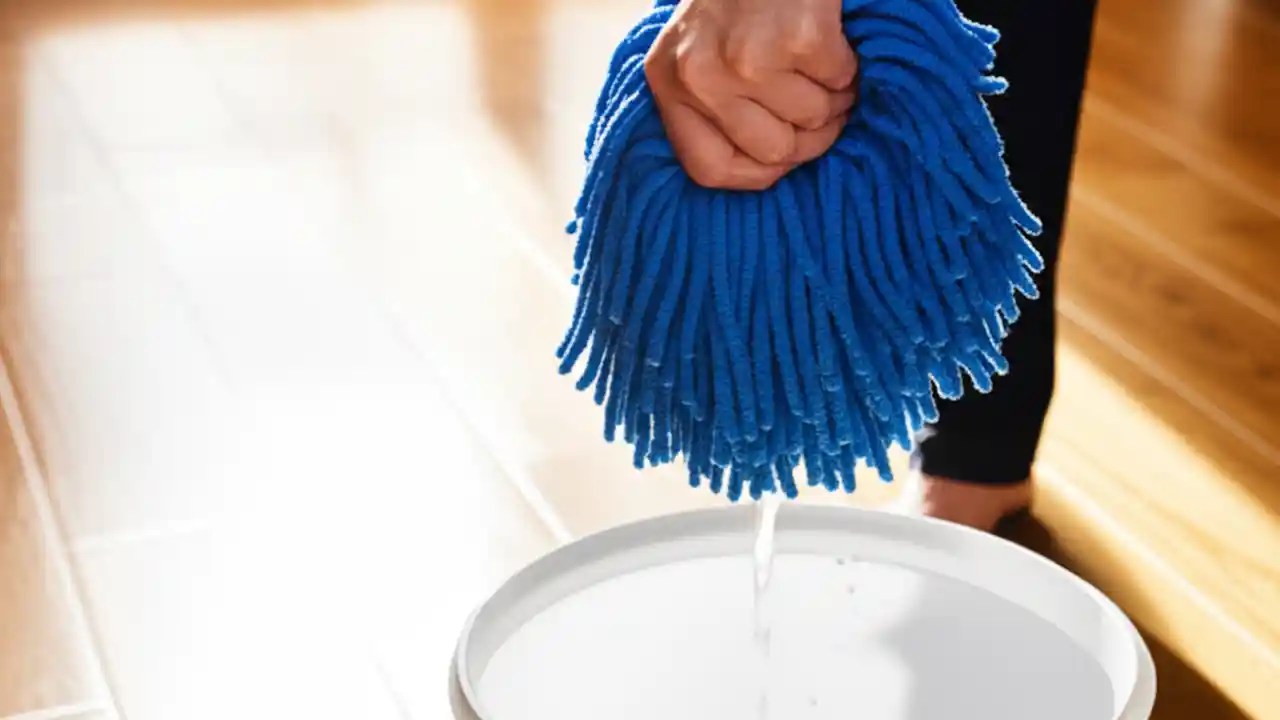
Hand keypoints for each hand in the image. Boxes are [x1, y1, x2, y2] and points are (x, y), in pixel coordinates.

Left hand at [645, 0, 856, 189]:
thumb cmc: (738, 0)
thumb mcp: (697, 51)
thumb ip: (709, 106)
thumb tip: (767, 165)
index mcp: (669, 82)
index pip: (709, 169)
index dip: (758, 172)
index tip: (783, 155)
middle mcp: (699, 75)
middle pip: (774, 153)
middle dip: (809, 134)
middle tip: (815, 98)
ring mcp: (746, 57)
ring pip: (814, 120)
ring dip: (832, 96)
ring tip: (818, 64)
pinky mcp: (797, 37)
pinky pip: (840, 81)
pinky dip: (847, 63)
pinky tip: (828, 38)